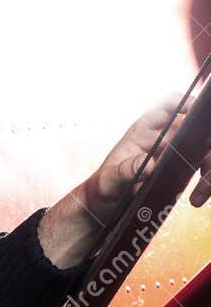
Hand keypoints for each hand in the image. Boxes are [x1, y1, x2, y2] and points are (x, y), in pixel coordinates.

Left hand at [81, 90, 210, 221]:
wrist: (106, 204)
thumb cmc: (105, 187)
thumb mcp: (110, 181)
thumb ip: (125, 171)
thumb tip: (147, 164)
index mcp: (142, 131)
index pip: (167, 106)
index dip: (184, 102)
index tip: (196, 109)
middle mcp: (161, 137)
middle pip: (192, 128)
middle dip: (203, 142)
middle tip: (206, 162)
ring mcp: (173, 152)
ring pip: (202, 149)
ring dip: (207, 168)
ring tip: (200, 195)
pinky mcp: (181, 168)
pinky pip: (201, 167)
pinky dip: (205, 182)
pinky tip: (197, 199)